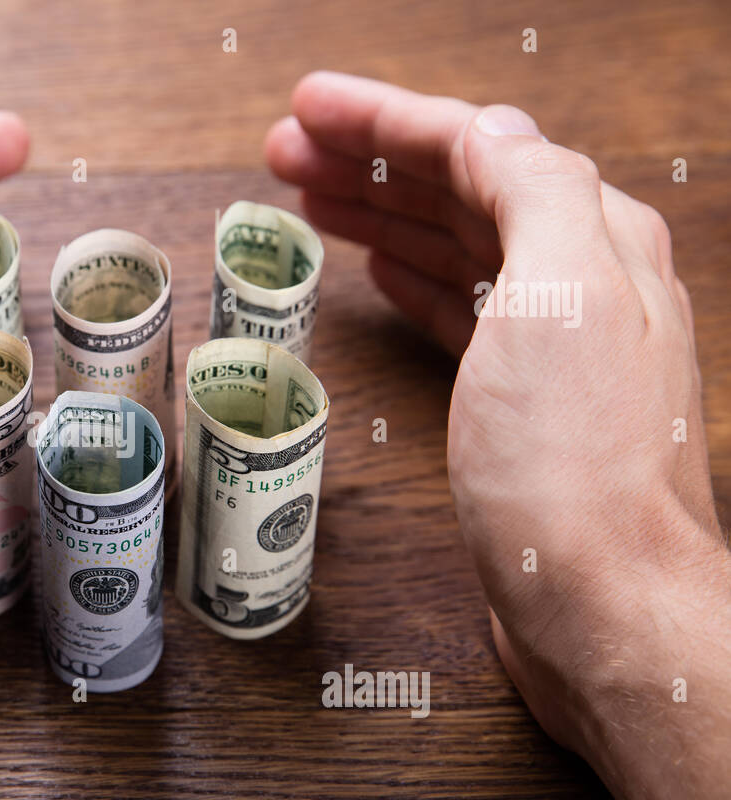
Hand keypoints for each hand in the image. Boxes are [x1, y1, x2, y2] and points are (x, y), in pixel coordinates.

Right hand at [266, 72, 730, 799]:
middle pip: (460, 192)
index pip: (475, 147)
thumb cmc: (575, 468)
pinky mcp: (520, 404)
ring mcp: (550, 346)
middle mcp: (578, 283)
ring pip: (454, 249)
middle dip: (369, 161)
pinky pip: (458, 311)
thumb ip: (535, 191)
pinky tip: (379, 272)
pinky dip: (412, 279)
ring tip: (309, 201)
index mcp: (590, 241)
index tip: (305, 110)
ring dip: (381, 215)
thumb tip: (490, 130)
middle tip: (287, 152)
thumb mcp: (561, 299)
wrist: (601, 600)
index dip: (382, 120)